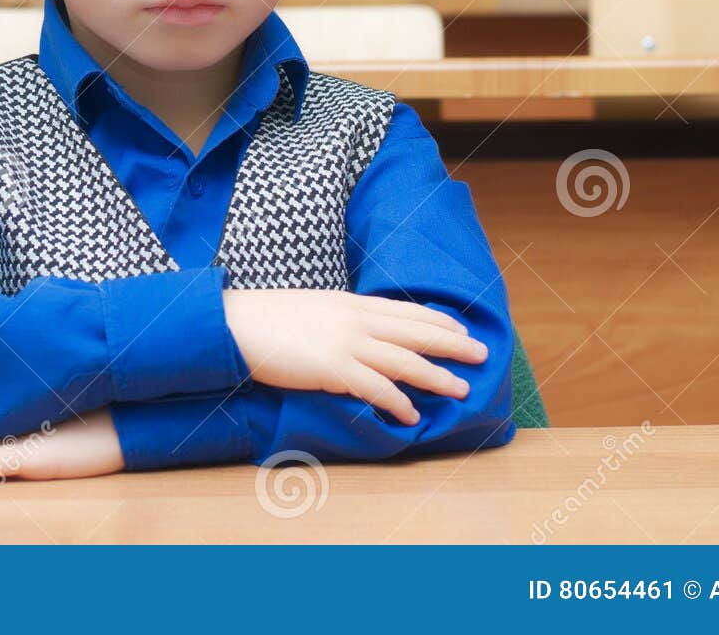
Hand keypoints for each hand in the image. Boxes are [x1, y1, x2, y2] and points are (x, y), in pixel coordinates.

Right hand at [221, 289, 488, 424]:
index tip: (461, 329)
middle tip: (483, 354)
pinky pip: (375, 388)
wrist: (235, 323)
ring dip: (437, 376)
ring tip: (462, 389)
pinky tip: (413, 415)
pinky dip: (398, 402)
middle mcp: (354, 319)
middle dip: (453, 344)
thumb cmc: (267, 319)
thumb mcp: (312, 308)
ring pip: (404, 360)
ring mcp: (345, 343)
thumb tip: (358, 331)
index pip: (405, 311)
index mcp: (350, 303)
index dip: (437, 321)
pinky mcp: (332, 368)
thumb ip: (338, 318)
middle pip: (415, 331)